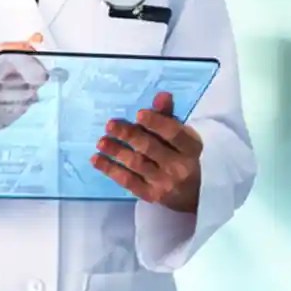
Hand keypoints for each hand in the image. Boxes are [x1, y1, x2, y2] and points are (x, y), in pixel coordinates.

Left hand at [91, 92, 202, 212]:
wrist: (194, 195)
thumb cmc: (183, 157)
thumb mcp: (181, 137)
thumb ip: (168, 116)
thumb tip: (161, 95)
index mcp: (190, 147)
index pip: (174, 133)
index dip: (156, 122)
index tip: (138, 114)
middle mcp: (179, 167)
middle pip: (151, 148)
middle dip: (129, 135)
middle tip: (110, 125)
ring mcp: (164, 184)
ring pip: (136, 164)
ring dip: (116, 151)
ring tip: (101, 142)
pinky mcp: (150, 195)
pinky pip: (128, 181)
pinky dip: (111, 170)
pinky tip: (97, 159)